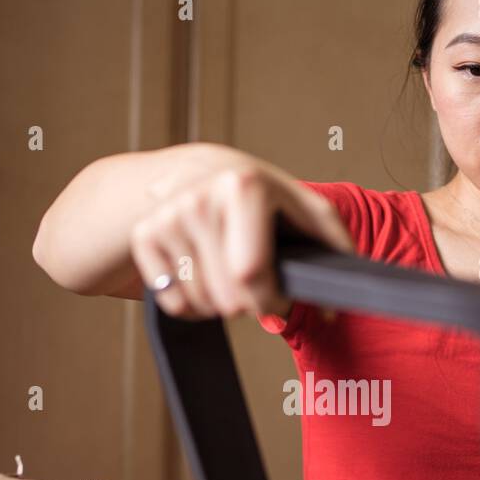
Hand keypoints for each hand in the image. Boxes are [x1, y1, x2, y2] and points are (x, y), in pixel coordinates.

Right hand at [130, 149, 353, 319]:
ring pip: (201, 304)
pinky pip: (172, 303)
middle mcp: (200, 198)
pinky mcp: (145, 235)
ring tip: (230, 276)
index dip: (271, 300)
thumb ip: (334, 249)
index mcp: (243, 186)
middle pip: (227, 298)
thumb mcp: (305, 209)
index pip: (251, 275)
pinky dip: (192, 304)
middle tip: (255, 285)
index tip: (280, 300)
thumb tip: (333, 309)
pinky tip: (206, 278)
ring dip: (220, 305)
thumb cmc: (261, 197)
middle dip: (248, 305)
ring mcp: (168, 216)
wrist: (204, 169)